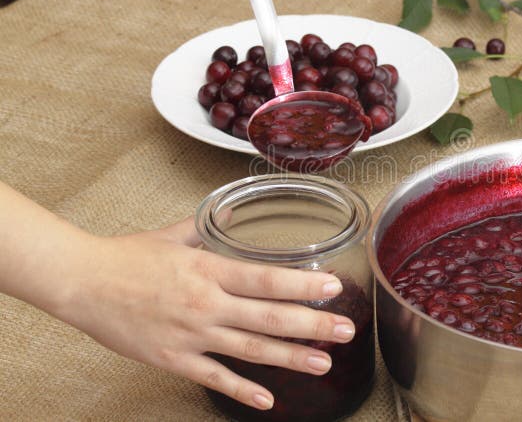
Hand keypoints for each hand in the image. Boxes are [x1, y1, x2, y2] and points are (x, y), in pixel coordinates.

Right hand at [60, 218, 355, 410]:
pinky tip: (267, 400)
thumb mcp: (174, 234)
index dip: (302, 285)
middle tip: (346, 331)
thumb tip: (232, 213)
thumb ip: (208, 227)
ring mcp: (191, 334)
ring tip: (323, 364)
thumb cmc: (128, 256)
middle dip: (313, 325)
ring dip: (291, 358)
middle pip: (269, 317)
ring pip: (251, 350)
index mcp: (209, 269)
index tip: (333, 288)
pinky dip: (242, 390)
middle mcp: (207, 303)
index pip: (266, 279)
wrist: (84, 282)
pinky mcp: (173, 359)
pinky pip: (214, 377)